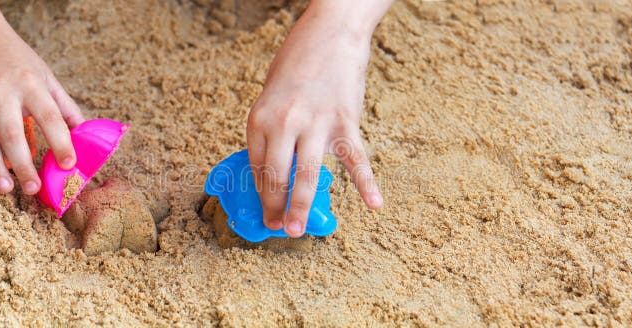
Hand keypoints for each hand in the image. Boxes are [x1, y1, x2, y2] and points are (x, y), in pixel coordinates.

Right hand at [0, 14, 83, 194]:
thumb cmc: (17, 60)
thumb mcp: (46, 77)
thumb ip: (65, 106)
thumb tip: (85, 133)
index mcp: (31, 85)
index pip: (50, 116)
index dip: (60, 141)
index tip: (69, 164)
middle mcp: (3, 91)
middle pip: (12, 132)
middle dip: (23, 164)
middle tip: (33, 189)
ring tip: (6, 188)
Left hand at [247, 1, 388, 237]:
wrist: (330, 34)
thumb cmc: (297, 64)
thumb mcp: (271, 97)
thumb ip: (273, 131)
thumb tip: (278, 169)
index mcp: (259, 118)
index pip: (256, 167)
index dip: (261, 194)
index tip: (266, 212)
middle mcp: (284, 123)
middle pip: (277, 177)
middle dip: (276, 208)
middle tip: (279, 230)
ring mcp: (316, 123)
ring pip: (306, 175)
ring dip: (300, 206)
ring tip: (296, 231)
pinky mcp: (345, 121)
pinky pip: (356, 159)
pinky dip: (367, 183)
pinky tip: (375, 204)